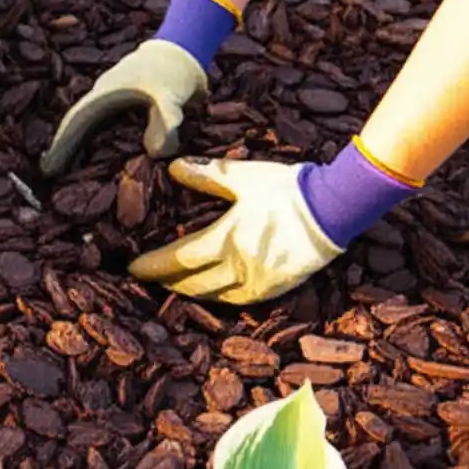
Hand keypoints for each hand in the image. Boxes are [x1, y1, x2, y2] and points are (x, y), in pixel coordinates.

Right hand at [40, 39, 206, 174]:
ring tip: (78, 176)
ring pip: (94, 130)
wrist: (186, 47)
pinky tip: (114, 164)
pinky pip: (112, 132)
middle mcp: (106, 100)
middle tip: (58, 179)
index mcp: (105, 94)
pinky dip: (108, 148)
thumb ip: (164, 123)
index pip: (75, 123)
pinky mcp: (132, 109)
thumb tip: (156, 154)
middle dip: (68, 153)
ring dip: (85, 150)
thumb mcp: (170, 95)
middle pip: (79, 129)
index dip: (60, 147)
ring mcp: (117, 104)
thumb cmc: (173, 67)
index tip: (47, 169)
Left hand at [128, 157, 342, 304]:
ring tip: (172, 285)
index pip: (178, 260)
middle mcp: (239, 269)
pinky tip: (211, 292)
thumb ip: (206, 175)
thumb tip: (173, 168)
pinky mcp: (275, 289)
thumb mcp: (243, 177)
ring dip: (189, 292)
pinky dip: (217, 297)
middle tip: (146, 278)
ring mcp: (259, 283)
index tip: (133, 267)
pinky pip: (237, 301)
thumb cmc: (288, 189)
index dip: (152, 266)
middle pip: (191, 283)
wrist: (336, 209)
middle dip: (165, 282)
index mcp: (226, 241)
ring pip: (213, 296)